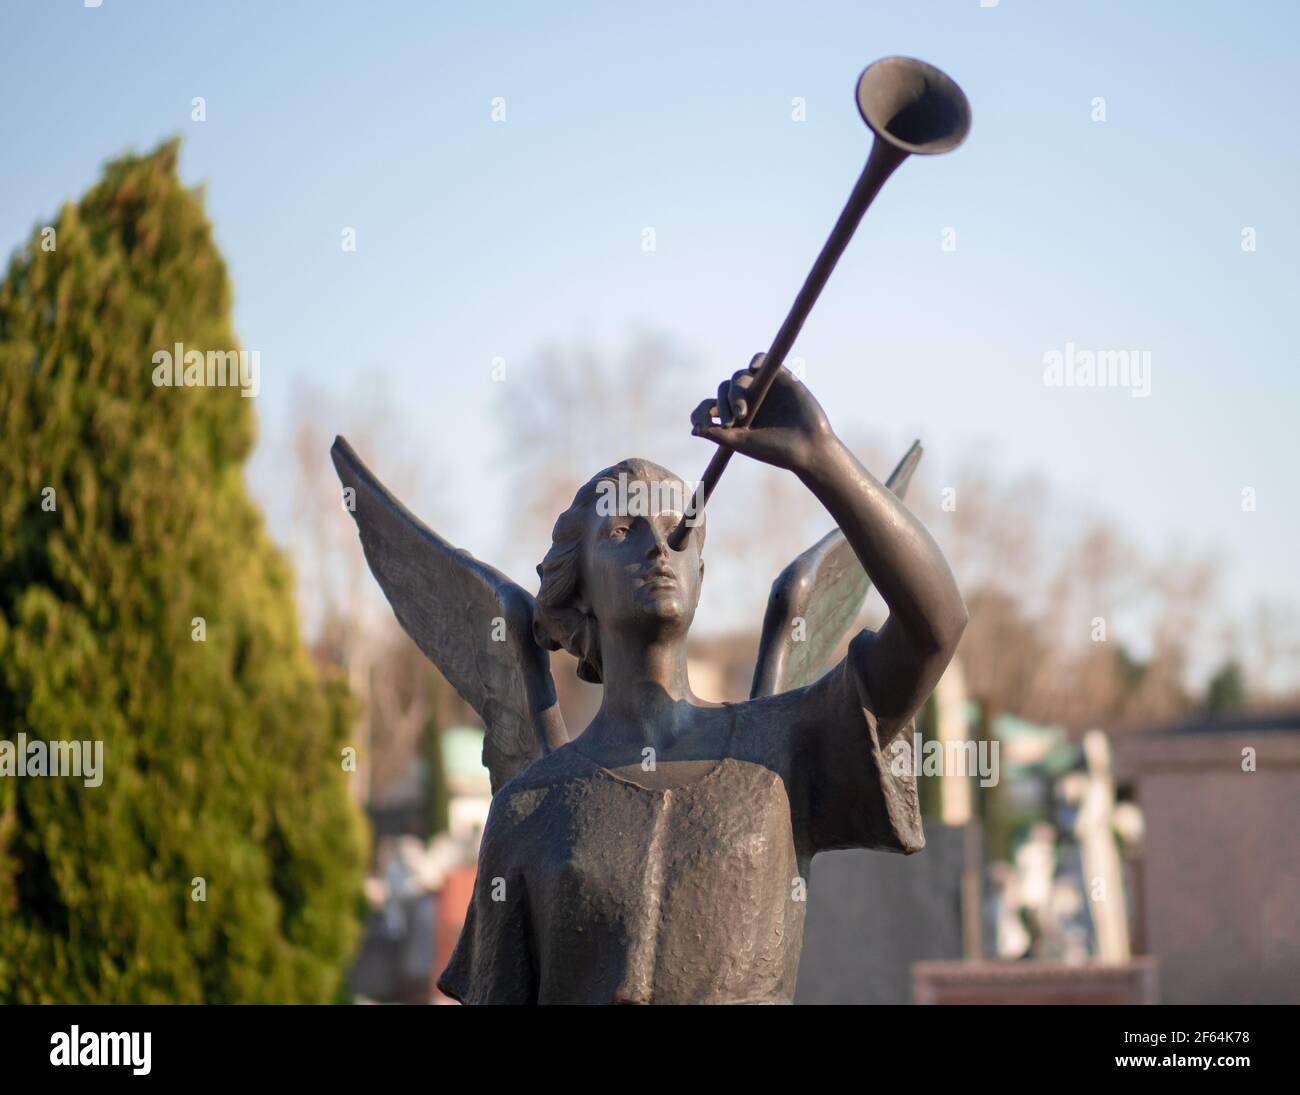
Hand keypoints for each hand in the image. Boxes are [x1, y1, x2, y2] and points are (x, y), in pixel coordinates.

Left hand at [690, 353, 834, 473]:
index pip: (711, 406)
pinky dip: (756, 360)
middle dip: (724, 403)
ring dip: (736, 390)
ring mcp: (763, 388)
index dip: (702, 411)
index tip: (701, 422)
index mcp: (735, 417)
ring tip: (742, 412)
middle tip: (734, 420)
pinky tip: (753, 367)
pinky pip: (762, 360)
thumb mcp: (742, 443)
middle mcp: (747, 400)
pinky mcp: (780, 377)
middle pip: (724, 389)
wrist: (809, 447)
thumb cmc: (776, 451)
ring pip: (739, 377)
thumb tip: (694, 429)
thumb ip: (718, 435)